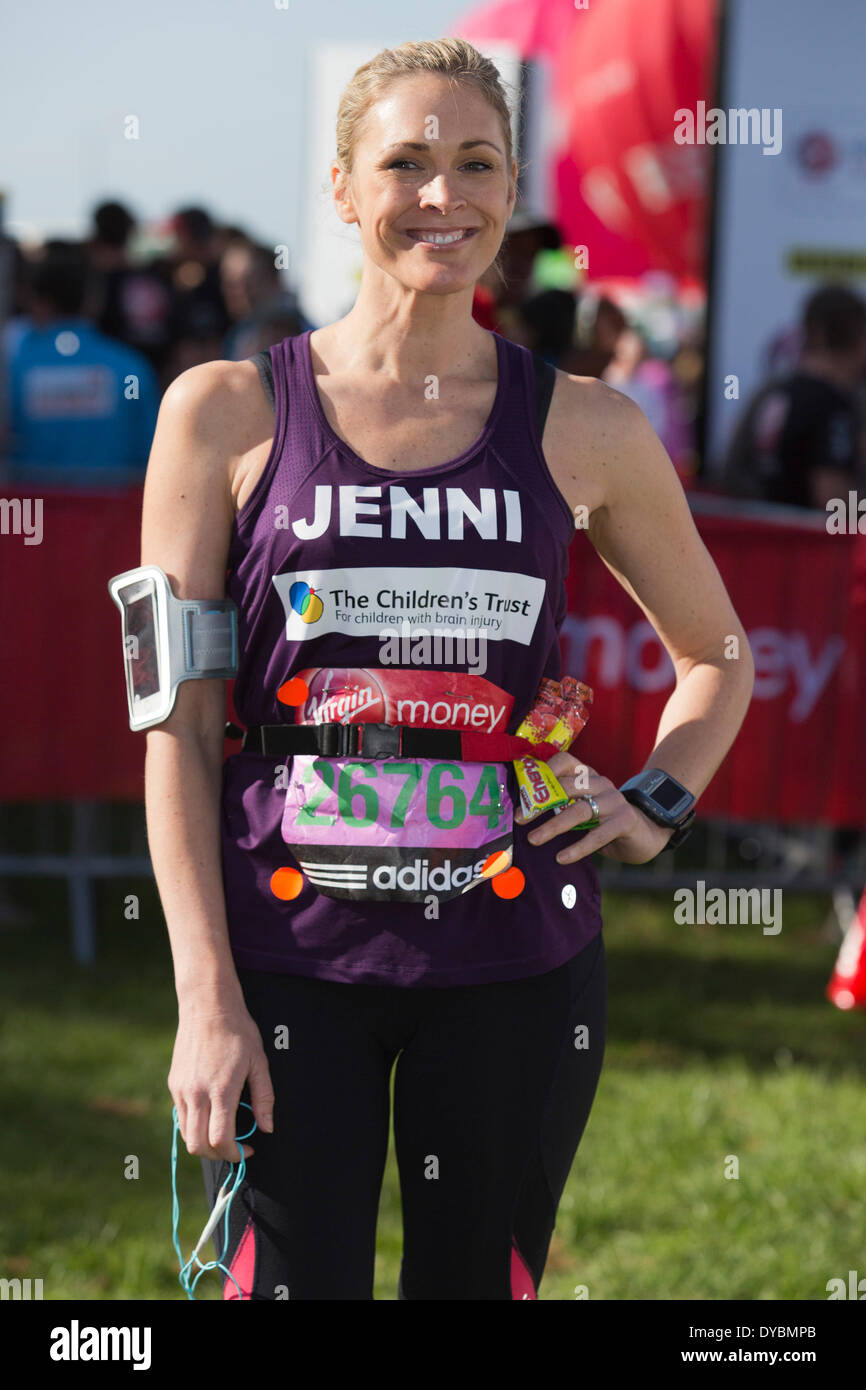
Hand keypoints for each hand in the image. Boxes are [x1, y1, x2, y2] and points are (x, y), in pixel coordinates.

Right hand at [168, 1001, 274, 1161]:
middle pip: (198, 1146)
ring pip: (186, 1135)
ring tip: (222, 1134)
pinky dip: (195, 1126)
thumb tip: (267, 1128)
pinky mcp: (173, 1084)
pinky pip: (181, 1117)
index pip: (220, 1140)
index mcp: (220, 1090)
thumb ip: (264, 1098)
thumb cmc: (238, 1032)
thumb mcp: (259, 1062)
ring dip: (204, 1143)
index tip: (248, 1150)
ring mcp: (181, 1090)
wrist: (207, 1007)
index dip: (235, 1153)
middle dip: (218, 1155)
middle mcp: (196, 1094)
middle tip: (235, 1148)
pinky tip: (210, 1114)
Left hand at [516, 752, 673, 865]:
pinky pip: (598, 835)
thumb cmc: (603, 822)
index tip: (524, 792)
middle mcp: (600, 783)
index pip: (565, 762)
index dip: (544, 772)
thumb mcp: (581, 809)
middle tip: (520, 821)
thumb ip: (560, 806)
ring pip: (580, 810)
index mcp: (587, 776)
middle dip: (540, 805)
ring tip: (534, 840)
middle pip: (566, 788)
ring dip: (554, 826)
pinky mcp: (625, 820)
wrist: (643, 834)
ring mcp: (615, 800)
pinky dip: (578, 847)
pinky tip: (562, 858)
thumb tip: (523, 815)